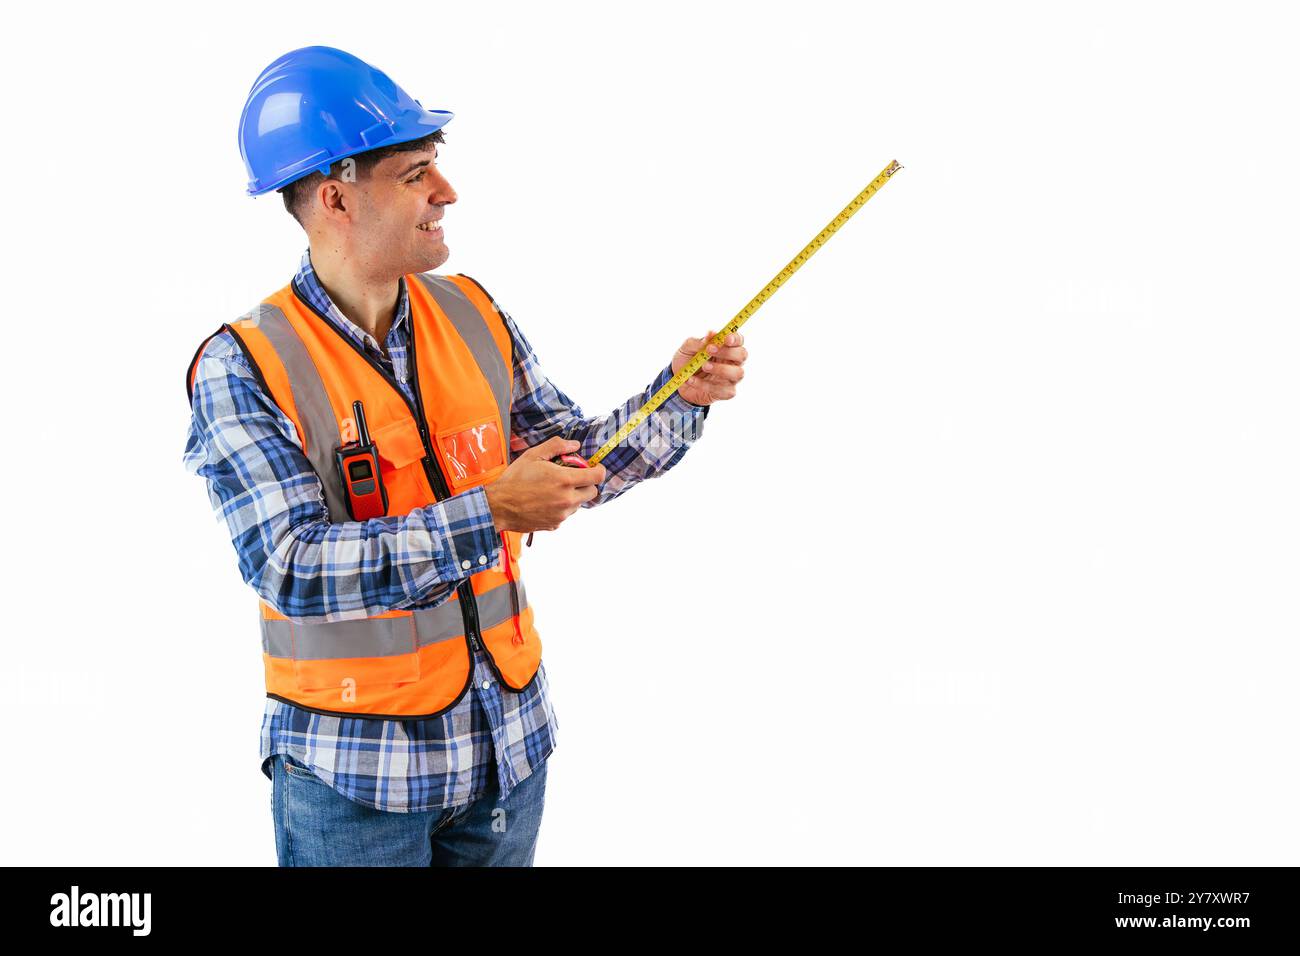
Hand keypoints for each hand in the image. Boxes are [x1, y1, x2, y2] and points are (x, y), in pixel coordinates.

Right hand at [484, 436, 606, 532]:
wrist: (498, 506)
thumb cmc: (514, 480)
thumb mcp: (533, 455)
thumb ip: (556, 446)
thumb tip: (574, 445)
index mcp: (564, 481)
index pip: (597, 476)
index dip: (599, 470)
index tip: (594, 467)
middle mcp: (567, 500)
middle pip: (592, 492)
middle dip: (586, 483)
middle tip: (572, 477)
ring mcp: (561, 515)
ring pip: (579, 504)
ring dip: (573, 496)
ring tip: (553, 489)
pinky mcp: (555, 525)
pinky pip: (565, 515)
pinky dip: (561, 508)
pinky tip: (545, 501)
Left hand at [672, 330, 747, 406]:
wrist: (677, 382)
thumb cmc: (686, 361)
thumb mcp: (687, 348)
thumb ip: (698, 341)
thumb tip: (711, 333)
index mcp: (726, 347)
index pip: (738, 340)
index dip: (735, 338)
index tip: (726, 339)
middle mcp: (732, 362)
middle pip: (742, 355)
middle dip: (727, 352)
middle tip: (709, 350)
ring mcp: (731, 378)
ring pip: (738, 373)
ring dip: (721, 369)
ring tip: (704, 366)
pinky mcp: (726, 392)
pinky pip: (722, 390)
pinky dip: (704, 385)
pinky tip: (691, 380)